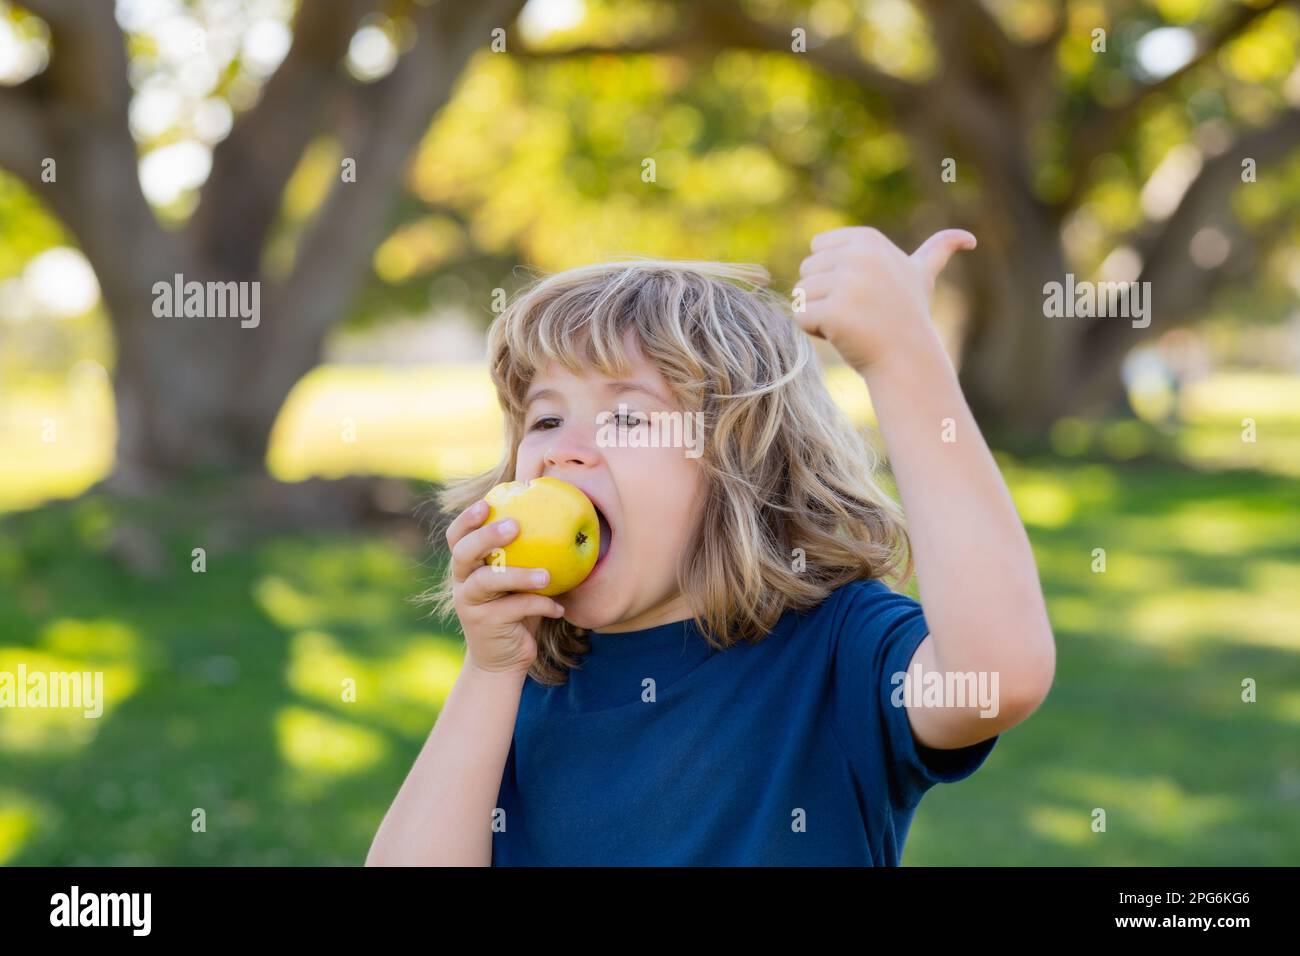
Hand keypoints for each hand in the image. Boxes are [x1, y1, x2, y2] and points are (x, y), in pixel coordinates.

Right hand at [445, 499, 565, 674]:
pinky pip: (514, 609)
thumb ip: (527, 558)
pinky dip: (540, 606)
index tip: (488, 501)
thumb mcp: (518, 583)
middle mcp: (462, 582)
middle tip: (515, 527)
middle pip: (464, 552)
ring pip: (487, 581)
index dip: (467, 518)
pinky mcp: (484, 625)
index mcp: (467, 567)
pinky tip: (559, 608)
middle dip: (486, 536)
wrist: (503, 660)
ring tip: (546, 576)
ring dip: (518, 575)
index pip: (457, 536)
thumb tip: (564, 523)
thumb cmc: (516, 611)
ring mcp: (469, 604)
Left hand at [793, 227, 975, 373]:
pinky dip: (814, 331)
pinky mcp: (833, 311)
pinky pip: (799, 317)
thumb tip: (968, 238)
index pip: (817, 249)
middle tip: (858, 312)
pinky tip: (842, 336)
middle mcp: (858, 256)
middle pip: (806, 271)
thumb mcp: (923, 276)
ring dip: (818, 314)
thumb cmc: (909, 319)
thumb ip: (937, 250)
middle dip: (824, 295)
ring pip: (800, 294)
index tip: (862, 291)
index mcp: (868, 240)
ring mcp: (846, 283)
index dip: (832, 274)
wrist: (908, 361)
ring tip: (851, 324)